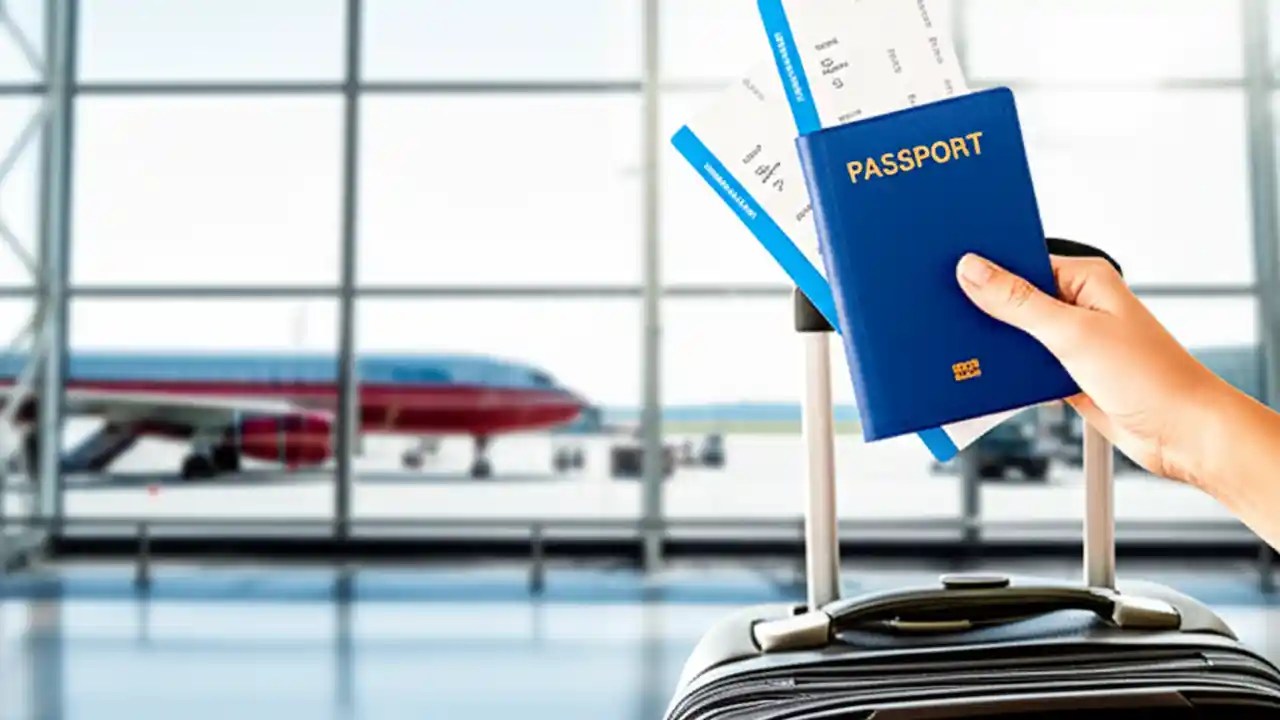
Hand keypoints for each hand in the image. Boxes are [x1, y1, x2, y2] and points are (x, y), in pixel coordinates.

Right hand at [955, 253, 1226, 486]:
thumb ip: (1018, 303)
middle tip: (944, 317)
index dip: (985, 268)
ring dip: (992, 348)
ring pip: (1014, 337)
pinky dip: (1003, 375)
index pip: (1021, 262)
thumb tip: (973, 269)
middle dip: (982, 311)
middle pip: (1012, 300)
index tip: (947, 273)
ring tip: (957, 352)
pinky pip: (1021, 369)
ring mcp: (1071, 342)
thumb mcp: (1074, 333)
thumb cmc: (1150, 377)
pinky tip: (982, 380)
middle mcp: (1077, 305)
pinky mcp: (1066, 375)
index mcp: (1084, 279)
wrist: (1183, 435)